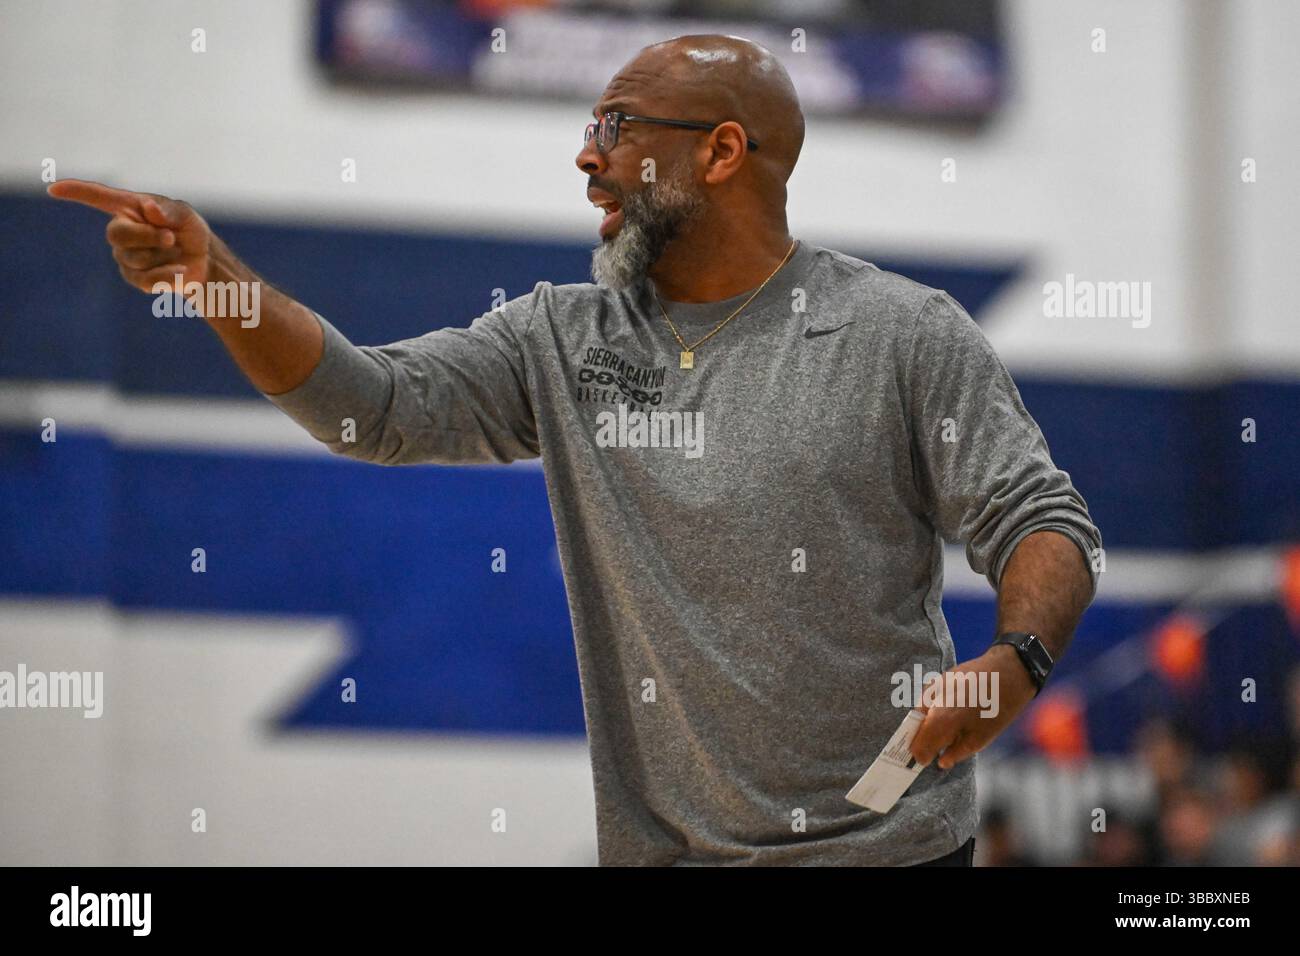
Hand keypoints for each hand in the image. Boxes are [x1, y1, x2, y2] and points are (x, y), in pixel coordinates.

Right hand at [48, 179, 211, 293]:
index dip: (76, 192)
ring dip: (163, 255)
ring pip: (134, 259)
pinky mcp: (137, 279)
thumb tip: (148, 207)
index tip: (53, 190)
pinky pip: (145, 280)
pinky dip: (166, 275)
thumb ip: (168, 211)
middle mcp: (122, 231)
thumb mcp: (185, 215)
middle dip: (147, 236)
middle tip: (171, 237)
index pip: (97, 197)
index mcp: (129, 208)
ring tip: (178, 252)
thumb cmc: (189, 231)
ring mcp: (126, 257)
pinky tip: (180, 271)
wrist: (203, 261)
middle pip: (115, 234)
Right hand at [909, 644, 1037, 769]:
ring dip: (928, 724)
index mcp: (940, 721)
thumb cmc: (996, 710)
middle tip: (938, 747)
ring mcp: (932, 688)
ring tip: (949, 727)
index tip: (930, 760)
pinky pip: (927, 700)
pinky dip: (933, 709)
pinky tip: (952, 711)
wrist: (1006, 673)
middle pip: (915, 729)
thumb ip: (956, 752)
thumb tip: (941, 762)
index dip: (922, 756)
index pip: (917, 746)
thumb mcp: (980, 739)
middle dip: (923, 740)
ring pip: (919, 713)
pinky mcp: (938, 678)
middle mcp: (930, 703)